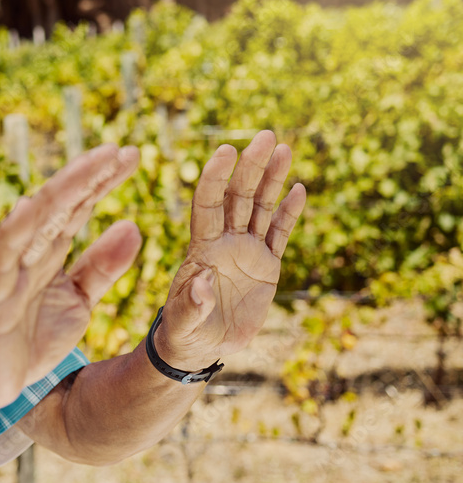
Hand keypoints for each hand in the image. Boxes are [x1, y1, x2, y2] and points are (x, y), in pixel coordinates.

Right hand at [0, 144, 141, 411]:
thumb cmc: (26, 340)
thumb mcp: (78, 303)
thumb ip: (102, 267)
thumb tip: (134, 227)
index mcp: (49, 254)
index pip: (78, 209)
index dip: (102, 182)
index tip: (131, 156)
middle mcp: (28, 253)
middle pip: (59, 206)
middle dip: (88, 177)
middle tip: (118, 151)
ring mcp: (7, 270)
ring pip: (34, 220)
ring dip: (62, 191)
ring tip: (90, 165)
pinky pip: (2, 256)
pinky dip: (15, 231)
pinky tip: (31, 206)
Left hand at [154, 130, 306, 369]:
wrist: (199, 347)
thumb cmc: (183, 333)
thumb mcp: (183, 323)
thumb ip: (192, 304)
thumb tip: (204, 282)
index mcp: (201, 249)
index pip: (207, 204)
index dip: (215, 177)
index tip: (224, 151)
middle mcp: (224, 242)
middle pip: (238, 197)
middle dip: (251, 167)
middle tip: (266, 135)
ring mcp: (246, 251)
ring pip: (261, 208)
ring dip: (273, 179)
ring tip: (284, 148)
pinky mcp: (266, 266)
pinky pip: (279, 234)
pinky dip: (289, 213)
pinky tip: (300, 189)